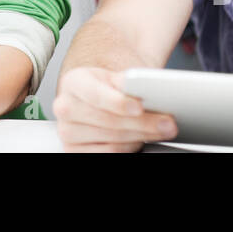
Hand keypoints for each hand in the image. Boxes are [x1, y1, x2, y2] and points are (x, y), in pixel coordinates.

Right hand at [53, 67, 176, 151]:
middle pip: (108, 121)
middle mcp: (65, 107)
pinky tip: (141, 139)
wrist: (97, 100)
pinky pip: (109, 153)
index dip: (118, 102)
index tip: (139, 107)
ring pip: (112, 140)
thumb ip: (127, 81)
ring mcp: (67, 132)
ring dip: (141, 136)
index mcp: (73, 82)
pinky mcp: (73, 150)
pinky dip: (130, 148)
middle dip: (143, 123)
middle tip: (168, 123)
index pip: (96, 94)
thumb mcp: (116, 77)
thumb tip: (143, 87)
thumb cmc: (107, 88)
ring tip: (161, 130)